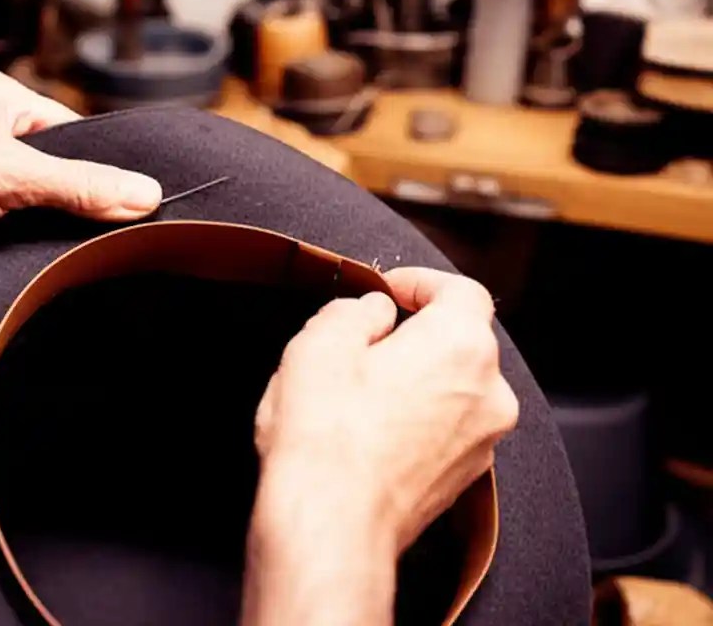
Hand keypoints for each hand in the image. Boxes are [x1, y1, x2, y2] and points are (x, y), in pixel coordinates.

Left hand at [0, 68, 161, 275]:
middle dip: (63, 208)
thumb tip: (143, 194)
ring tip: (50, 253)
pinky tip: (16, 269)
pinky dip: (3, 258)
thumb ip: (79, 186)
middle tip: (97, 235)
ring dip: (30, 236)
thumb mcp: (11, 171)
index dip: (98, 169)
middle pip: (48, 178)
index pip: (70, 134)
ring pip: (20, 215)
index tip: (131, 203)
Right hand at [252, 268, 517, 551]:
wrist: (332, 525)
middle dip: (415, 336)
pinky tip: (369, 432)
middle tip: (361, 344)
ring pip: (454, 389)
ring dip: (416, 381)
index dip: (420, 283)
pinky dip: (417, 421)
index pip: (460, 291)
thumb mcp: (318, 344)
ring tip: (358, 394)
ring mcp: (482, 440)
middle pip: (461, 342)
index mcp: (460, 345)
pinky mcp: (464, 478)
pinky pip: (447, 430)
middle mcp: (489, 392)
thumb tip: (372, 313)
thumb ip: (354, 311)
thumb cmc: (324, 437)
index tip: (387, 291)